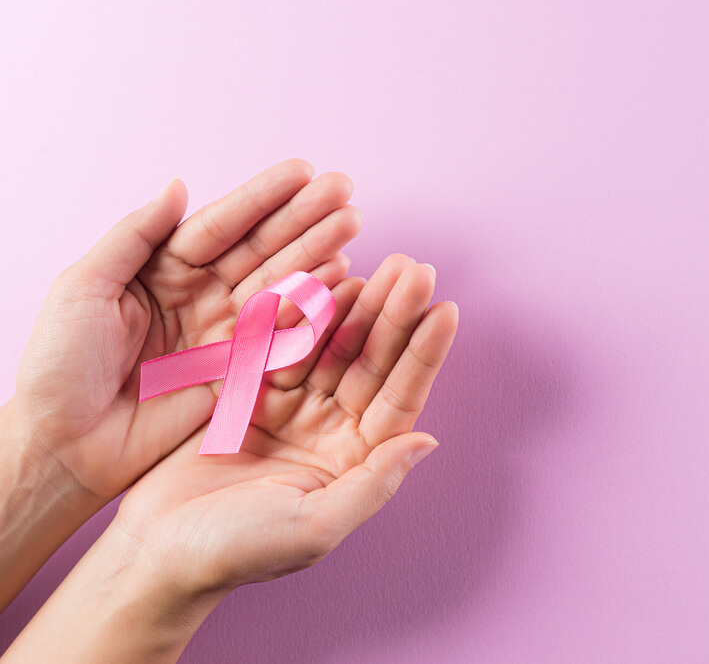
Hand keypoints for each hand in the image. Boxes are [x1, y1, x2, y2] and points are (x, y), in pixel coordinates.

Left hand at [7, 159, 361, 502]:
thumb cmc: (57, 365)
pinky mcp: (238, 372)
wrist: (61, 445)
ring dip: (317, 253)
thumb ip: (133, 235)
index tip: (303, 171)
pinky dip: (313, 308)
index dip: (262, 197)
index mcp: (162, 268)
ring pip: (279, 285)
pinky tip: (342, 278)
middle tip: (344, 190)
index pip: (221, 224)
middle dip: (304, 219)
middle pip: (260, 249)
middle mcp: (199, 295)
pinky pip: (283, 335)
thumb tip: (178, 186)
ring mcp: (223, 333)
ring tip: (351, 225)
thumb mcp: (82, 286)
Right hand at [111, 255, 457, 592]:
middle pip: (372, 363)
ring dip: (356, 305)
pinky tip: (326, 278)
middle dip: (395, 316)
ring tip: (382, 265)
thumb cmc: (235, 552)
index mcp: (355, 461)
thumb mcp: (313, 527)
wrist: (154, 552)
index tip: (446, 310)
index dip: (423, 356)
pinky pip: (282, 342)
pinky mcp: (251, 392)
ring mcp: (293, 408)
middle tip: (417, 268)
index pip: (399, 399)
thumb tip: (428, 439)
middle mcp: (332, 430)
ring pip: (332, 345)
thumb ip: (373, 484)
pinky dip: (302, 312)